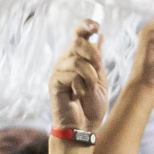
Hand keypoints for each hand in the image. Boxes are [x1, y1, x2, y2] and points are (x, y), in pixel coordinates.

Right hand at [49, 20, 107, 134]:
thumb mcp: (99, 78)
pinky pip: (71, 74)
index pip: (79, 34)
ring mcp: (58, 71)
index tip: (96, 25)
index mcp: (77, 58)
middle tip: (97, 69)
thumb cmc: (90, 107)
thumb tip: (100, 35)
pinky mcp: (54, 82)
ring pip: (76, 59)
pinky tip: (77, 95)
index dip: (86, 25)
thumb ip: (97, 59)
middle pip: (78, 41)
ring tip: (87, 89)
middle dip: (93, 54)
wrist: (82, 128)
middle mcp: (65, 62)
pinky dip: (80, 85)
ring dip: (89, 74)